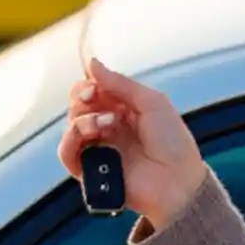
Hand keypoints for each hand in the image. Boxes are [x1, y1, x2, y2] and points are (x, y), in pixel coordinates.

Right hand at [58, 57, 206, 228]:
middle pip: (77, 107)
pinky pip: (66, 153)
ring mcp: (99, 150)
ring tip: (106, 123)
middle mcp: (108, 129)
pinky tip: (92, 135)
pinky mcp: (91, 171)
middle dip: (81, 99)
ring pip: (70, 127)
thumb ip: (119, 83)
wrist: (177, 181)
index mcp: (123, 112)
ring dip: (82, 119)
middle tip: (94, 98)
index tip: (94, 86)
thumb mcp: (150, 102)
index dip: (88, 86)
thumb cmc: (172, 141)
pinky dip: (71, 140)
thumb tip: (92, 63)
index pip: (92, 92)